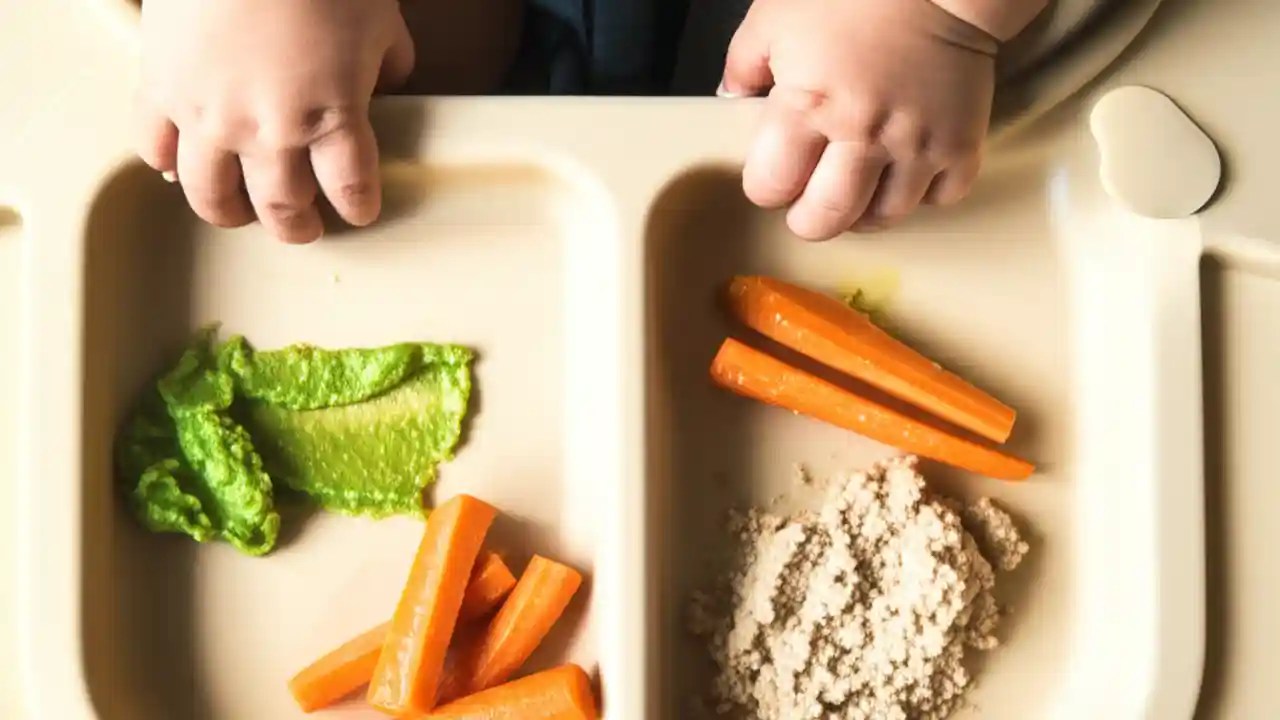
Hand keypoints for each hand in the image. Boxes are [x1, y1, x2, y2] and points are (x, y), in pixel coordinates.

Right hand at [135, 0, 413, 242]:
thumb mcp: (379, 21)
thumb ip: (387, 63)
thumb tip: (388, 81)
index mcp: (333, 116)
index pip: (350, 189)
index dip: (357, 206)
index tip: (357, 211)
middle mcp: (271, 131)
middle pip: (283, 207)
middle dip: (297, 226)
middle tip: (303, 228)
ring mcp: (209, 115)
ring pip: (212, 195)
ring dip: (230, 212)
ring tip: (240, 214)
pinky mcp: (161, 89)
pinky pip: (156, 146)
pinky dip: (168, 163)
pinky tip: (180, 166)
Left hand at [723, 0, 998, 239]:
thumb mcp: (776, 15)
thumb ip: (744, 63)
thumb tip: (732, 99)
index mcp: (809, 106)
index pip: (772, 186)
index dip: (766, 186)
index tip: (774, 175)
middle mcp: (863, 135)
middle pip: (825, 219)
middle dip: (807, 219)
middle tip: (808, 204)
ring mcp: (916, 145)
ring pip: (882, 217)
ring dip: (862, 211)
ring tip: (855, 189)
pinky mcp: (960, 145)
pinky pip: (939, 198)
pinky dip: (922, 193)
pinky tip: (906, 170)